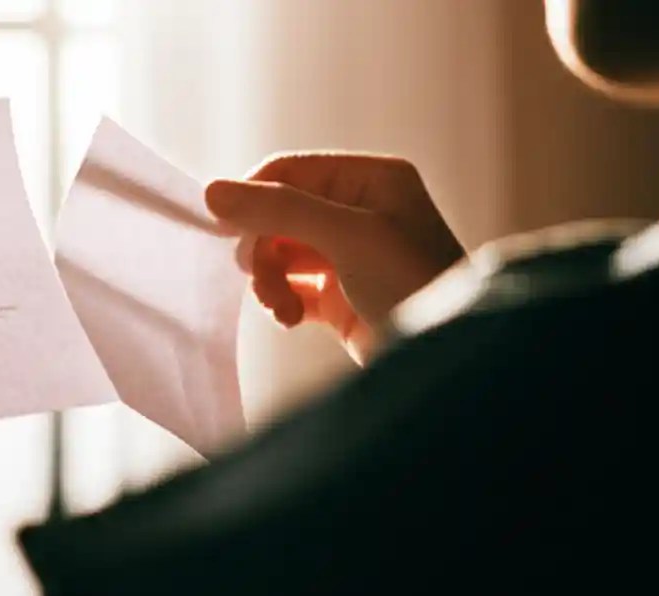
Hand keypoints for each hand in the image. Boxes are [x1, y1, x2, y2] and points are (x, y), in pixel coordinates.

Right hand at [204, 153, 464, 363]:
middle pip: (279, 214)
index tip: (226, 232)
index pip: (290, 172)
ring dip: (270, 280)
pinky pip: (291, 288)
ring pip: (281, 254)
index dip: (253, 197)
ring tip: (279, 307)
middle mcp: (361, 212)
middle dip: (263, 247)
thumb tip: (212, 191)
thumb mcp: (348, 236)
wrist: (446, 361)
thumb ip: (281, 209)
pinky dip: (282, 302)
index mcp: (371, 180)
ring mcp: (350, 257)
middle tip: (259, 277)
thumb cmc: (412, 285)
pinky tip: (288, 319)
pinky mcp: (341, 299)